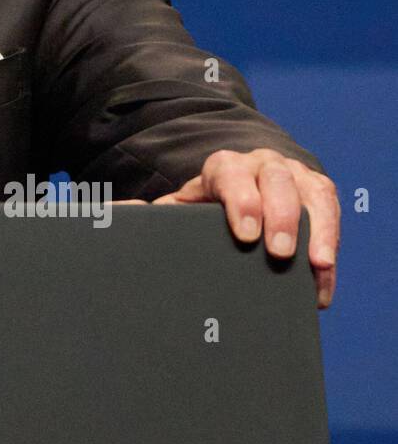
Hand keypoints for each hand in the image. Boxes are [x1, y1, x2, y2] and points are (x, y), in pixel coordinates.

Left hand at [152, 148, 338, 308]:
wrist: (236, 191)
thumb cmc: (203, 208)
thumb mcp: (177, 208)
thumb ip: (148, 213)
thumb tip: (112, 214)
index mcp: (222, 167)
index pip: (231, 175)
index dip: (242, 201)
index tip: (246, 235)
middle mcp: (261, 165)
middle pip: (275, 180)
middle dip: (280, 216)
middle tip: (280, 253)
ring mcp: (293, 175)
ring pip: (311, 191)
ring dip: (317, 228)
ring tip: (317, 265)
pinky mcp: (316, 191)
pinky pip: (330, 212)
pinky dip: (330, 245)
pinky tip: (323, 279)